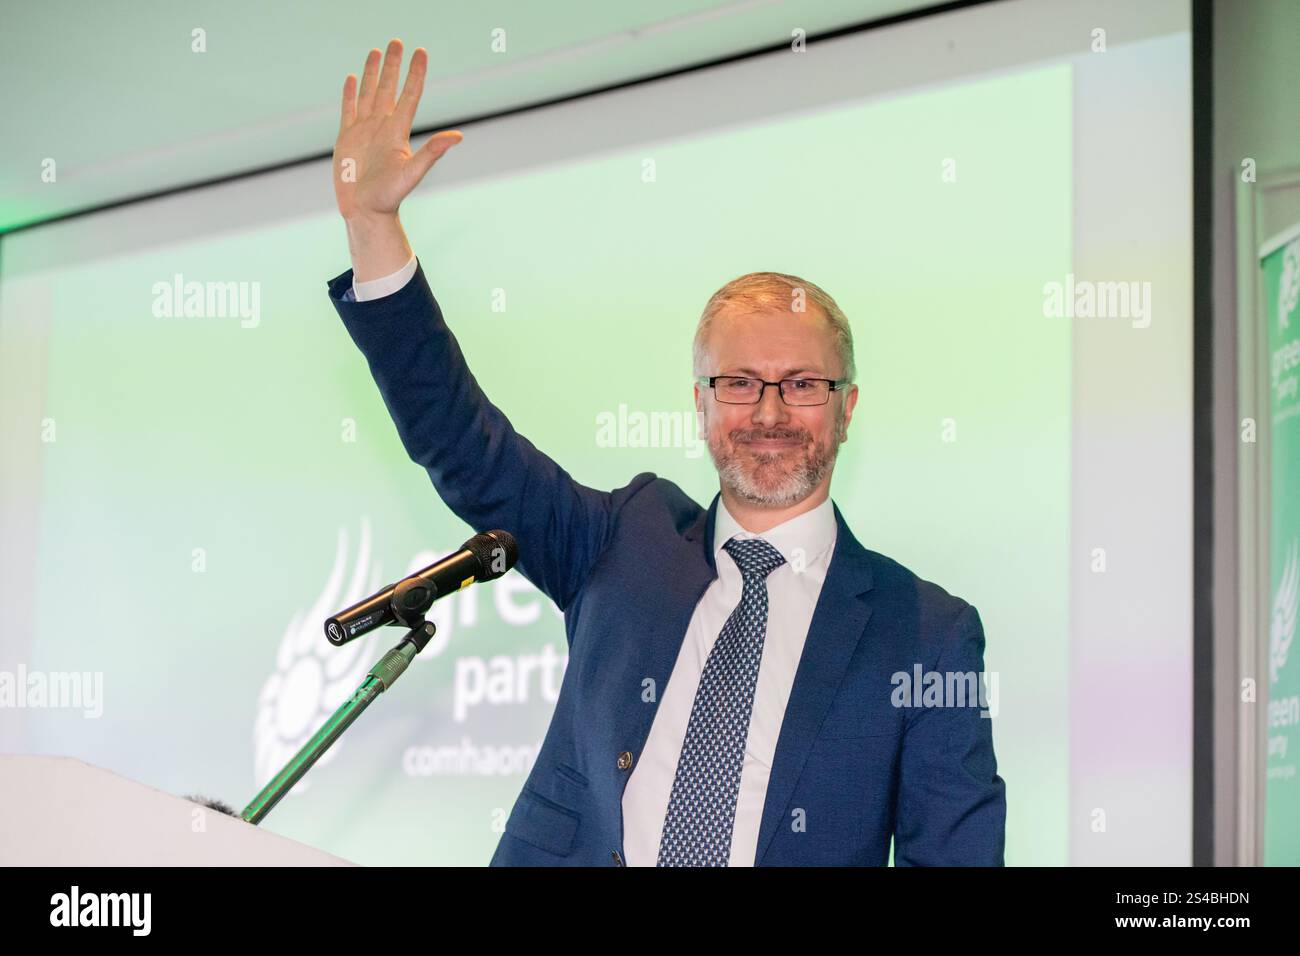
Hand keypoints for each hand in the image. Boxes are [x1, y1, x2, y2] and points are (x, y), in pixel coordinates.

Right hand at [333, 39, 461, 221]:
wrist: (365, 211)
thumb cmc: (390, 196)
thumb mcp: (413, 172)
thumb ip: (433, 151)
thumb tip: (458, 136)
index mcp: (398, 131)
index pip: (410, 95)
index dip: (415, 73)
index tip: (421, 52)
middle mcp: (382, 127)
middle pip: (389, 88)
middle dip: (394, 65)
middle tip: (397, 41)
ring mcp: (364, 130)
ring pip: (369, 93)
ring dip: (372, 72)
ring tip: (376, 51)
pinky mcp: (347, 138)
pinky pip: (349, 109)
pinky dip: (350, 93)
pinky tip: (352, 79)